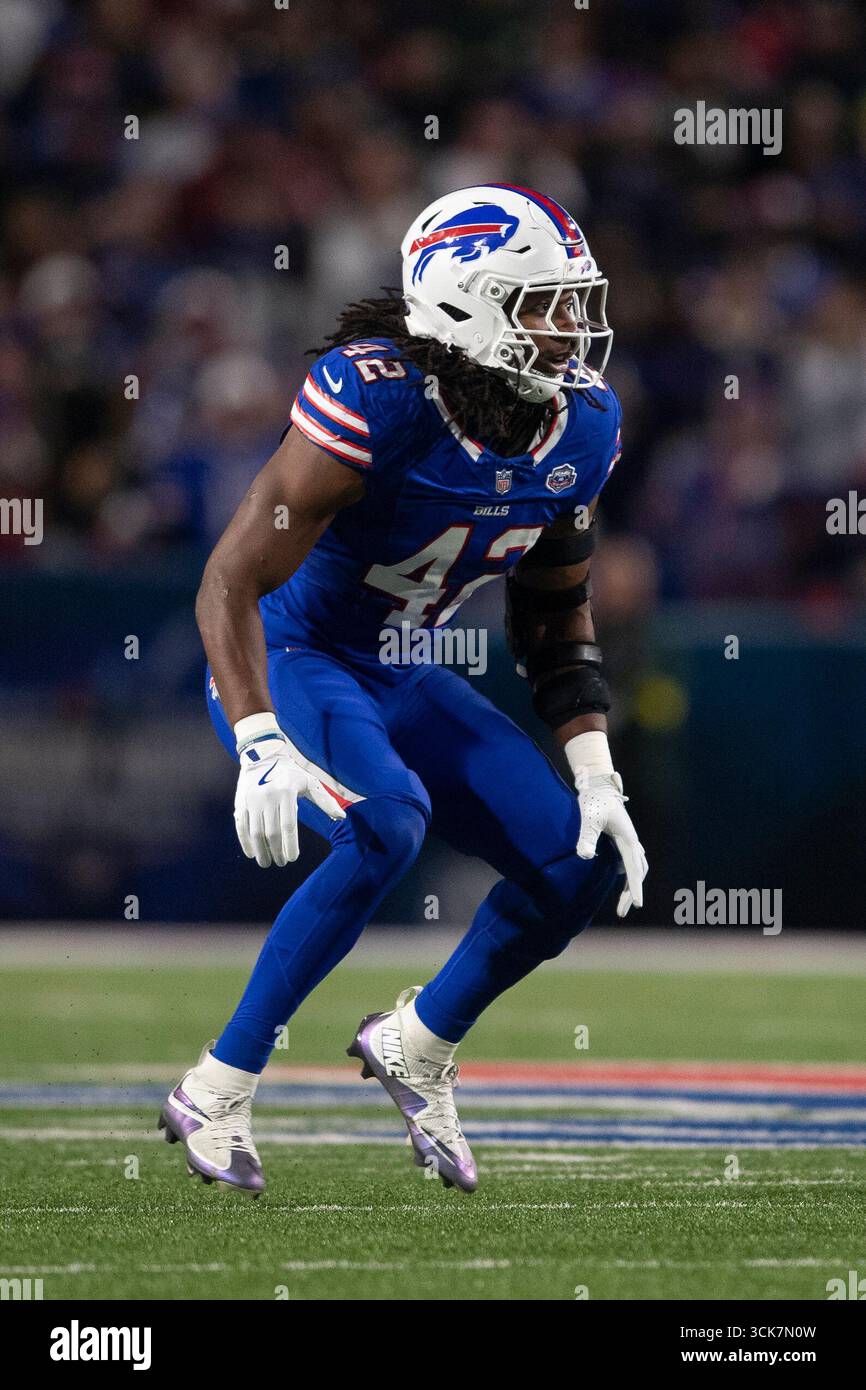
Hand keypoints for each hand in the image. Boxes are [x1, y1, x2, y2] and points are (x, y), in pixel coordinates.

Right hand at [234, 732, 345, 866]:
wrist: (262, 754)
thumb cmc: (290, 772)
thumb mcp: (310, 782)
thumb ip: (325, 800)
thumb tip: (342, 817)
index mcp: (286, 792)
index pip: (288, 825)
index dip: (290, 845)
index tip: (293, 858)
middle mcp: (268, 797)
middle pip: (272, 832)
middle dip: (276, 851)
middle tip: (281, 863)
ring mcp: (252, 800)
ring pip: (255, 832)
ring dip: (260, 851)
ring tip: (266, 862)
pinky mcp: (241, 802)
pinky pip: (241, 826)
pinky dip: (245, 842)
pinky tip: (251, 854)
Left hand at [574, 770, 647, 917]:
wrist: (599, 785)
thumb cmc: (594, 800)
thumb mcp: (588, 818)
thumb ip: (586, 836)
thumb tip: (583, 856)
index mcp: (628, 840)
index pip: (633, 870)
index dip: (635, 889)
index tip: (638, 905)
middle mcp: (632, 842)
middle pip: (638, 872)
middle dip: (632, 892)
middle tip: (623, 911)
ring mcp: (629, 840)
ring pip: (637, 867)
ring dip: (633, 884)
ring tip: (624, 902)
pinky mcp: (623, 839)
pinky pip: (631, 861)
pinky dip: (629, 873)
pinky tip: (619, 877)